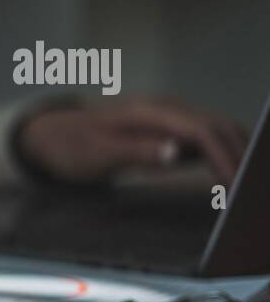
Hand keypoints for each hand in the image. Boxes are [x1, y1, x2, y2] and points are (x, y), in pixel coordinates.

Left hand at [15, 96, 246, 185]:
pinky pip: (206, 137)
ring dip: (237, 152)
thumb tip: (175, 151)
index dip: (224, 156)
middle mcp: (164, 109)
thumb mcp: (97, 155)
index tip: (235, 184)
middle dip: (239, 155)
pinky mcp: (169, 129)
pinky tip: (233, 176)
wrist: (52, 135)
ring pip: (217, 130)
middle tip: (251, 192)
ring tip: (248, 185)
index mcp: (149, 113)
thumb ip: (135, 152)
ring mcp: (169, 117)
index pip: (200, 131)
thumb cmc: (72, 147)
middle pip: (217, 127)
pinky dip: (225, 153)